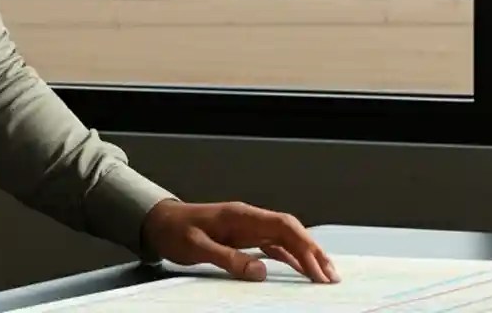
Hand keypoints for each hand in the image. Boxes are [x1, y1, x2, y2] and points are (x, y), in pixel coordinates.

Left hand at [141, 200, 339, 283]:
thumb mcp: (197, 248)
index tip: (319, 268)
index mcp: (241, 216)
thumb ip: (228, 258)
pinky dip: (289, 256)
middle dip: (314, 251)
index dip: (305, 246)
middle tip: (331, 276)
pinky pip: (273, 245)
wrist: (159, 221)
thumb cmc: (175, 231)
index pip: (283, 226)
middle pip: (291, 231)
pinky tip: (298, 269)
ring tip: (322, 275)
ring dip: (305, 255)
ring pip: (285, 238)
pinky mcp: (243, 235)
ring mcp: (247, 226)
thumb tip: (260, 272)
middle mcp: (249, 218)